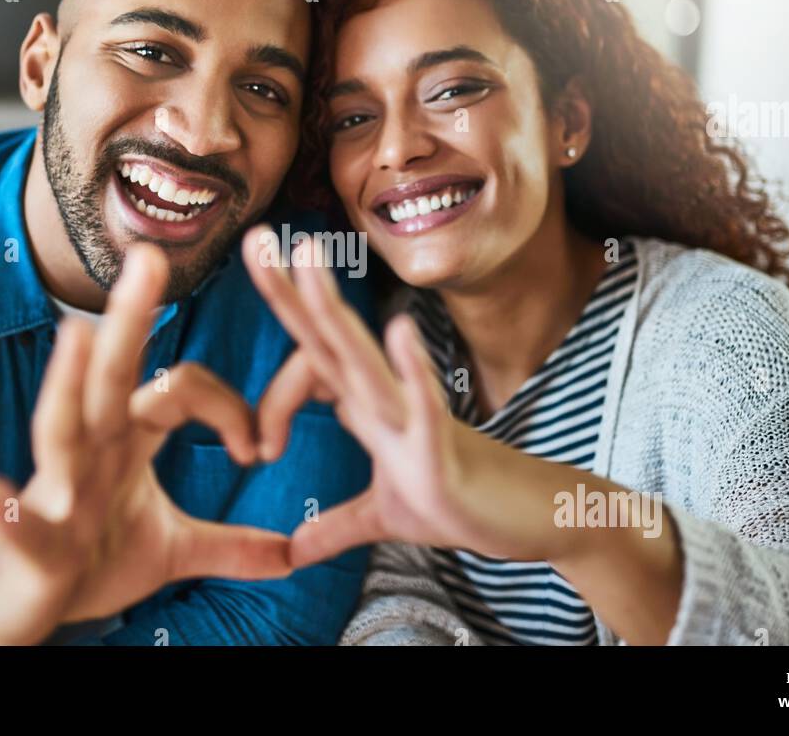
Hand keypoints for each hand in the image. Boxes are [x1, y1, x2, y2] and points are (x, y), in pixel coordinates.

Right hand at [0, 244, 290, 644]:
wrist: (20, 612)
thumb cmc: (88, 564)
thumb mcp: (171, 551)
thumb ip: (230, 545)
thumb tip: (290, 555)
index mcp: (124, 440)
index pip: (181, 390)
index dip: (229, 410)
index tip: (257, 451)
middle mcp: (89, 451)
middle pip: (112, 376)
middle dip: (130, 319)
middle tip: (150, 257)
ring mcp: (57, 492)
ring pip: (62, 427)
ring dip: (68, 383)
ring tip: (76, 335)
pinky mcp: (34, 546)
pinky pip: (22, 524)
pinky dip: (7, 510)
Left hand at [243, 228, 684, 644]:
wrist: (535, 520)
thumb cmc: (464, 505)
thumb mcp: (386, 519)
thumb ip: (337, 526)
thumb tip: (292, 551)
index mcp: (370, 409)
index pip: (311, 374)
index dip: (273, 400)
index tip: (252, 455)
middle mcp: (387, 401)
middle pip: (328, 339)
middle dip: (290, 292)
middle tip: (254, 237)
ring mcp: (414, 419)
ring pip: (364, 357)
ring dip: (333, 308)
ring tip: (306, 256)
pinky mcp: (444, 448)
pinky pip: (426, 401)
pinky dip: (412, 367)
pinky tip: (400, 328)